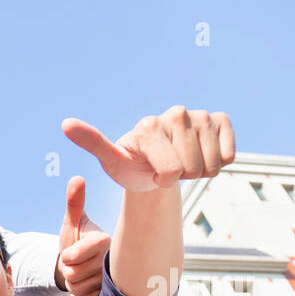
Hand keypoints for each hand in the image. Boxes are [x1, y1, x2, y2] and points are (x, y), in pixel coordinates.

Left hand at [54, 177, 109, 295]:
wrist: (85, 264)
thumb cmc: (77, 239)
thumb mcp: (72, 222)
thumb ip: (74, 203)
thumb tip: (76, 179)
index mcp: (104, 240)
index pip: (71, 257)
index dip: (65, 256)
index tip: (72, 250)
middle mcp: (113, 260)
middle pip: (73, 275)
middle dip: (68, 270)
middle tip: (77, 262)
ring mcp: (114, 280)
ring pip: (77, 289)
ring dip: (74, 283)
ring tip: (83, 271)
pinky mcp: (110, 295)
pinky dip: (80, 294)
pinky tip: (88, 284)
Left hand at [62, 107, 235, 192]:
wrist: (155, 162)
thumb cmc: (132, 164)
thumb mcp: (112, 160)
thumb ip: (92, 142)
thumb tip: (65, 124)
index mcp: (149, 126)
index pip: (170, 171)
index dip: (162, 181)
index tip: (150, 172)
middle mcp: (175, 113)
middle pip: (192, 169)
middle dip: (180, 177)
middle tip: (165, 167)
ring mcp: (199, 114)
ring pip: (212, 165)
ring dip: (198, 172)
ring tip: (180, 161)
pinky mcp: (220, 119)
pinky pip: (229, 155)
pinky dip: (219, 162)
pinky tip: (200, 153)